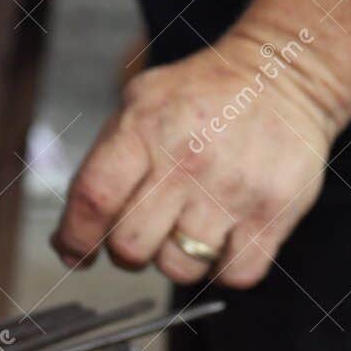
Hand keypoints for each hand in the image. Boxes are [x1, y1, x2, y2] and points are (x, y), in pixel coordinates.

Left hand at [51, 41, 338, 288]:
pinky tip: (224, 239)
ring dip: (177, 259)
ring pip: (180, 269)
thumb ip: (101, 166)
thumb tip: (68, 241)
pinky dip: (223, 268)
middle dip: (128, 252)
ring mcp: (232, 189)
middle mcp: (187, 160)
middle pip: (131, 247)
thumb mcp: (140, 104)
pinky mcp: (273, 211)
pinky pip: (233, 275)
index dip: (75, 238)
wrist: (281, 75)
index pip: (93, 199)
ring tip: (190, 226)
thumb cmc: (201, 99)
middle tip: (143, 233)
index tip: (77, 251)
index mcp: (145, 129)